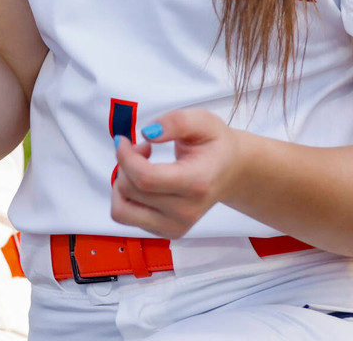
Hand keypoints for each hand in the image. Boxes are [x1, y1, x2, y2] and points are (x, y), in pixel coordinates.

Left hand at [110, 109, 248, 238]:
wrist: (231, 171)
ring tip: (140, 167)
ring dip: (121, 184)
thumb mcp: (202, 121)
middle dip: (124, 163)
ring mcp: (177, 226)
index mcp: (197, 183)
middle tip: (142, 148)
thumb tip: (148, 133)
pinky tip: (145, 182)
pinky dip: (127, 197)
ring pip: (122, 210)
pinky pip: (128, 217)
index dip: (125, 157)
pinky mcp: (168, 232)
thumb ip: (176, 122)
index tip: (123, 140)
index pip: (146, 178)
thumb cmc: (214, 144)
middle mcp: (187, 211)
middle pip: (130, 190)